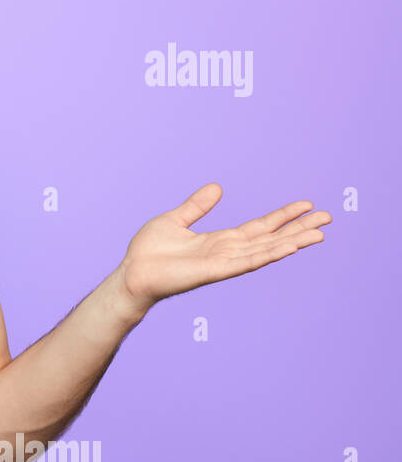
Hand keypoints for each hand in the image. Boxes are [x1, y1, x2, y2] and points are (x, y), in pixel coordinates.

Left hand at [117, 183, 330, 315]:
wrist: (132, 274)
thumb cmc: (148, 252)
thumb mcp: (175, 220)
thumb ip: (197, 206)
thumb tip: (217, 188)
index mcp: (220, 240)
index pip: (259, 227)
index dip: (283, 216)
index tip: (307, 205)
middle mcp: (227, 252)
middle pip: (271, 237)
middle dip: (299, 228)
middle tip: (329, 217)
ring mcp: (223, 262)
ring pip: (265, 250)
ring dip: (293, 242)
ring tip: (320, 233)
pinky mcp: (214, 271)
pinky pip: (248, 261)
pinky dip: (269, 254)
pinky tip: (289, 247)